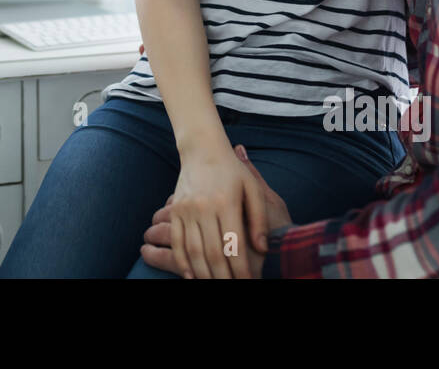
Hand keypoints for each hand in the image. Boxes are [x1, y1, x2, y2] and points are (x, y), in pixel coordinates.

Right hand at [141, 144, 290, 277]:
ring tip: (213, 285)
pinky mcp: (176, 211)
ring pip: (193, 251)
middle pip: (213, 252)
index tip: (249, 283)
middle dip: (223, 277)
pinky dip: (182, 262)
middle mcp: (204, 207)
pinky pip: (177, 241)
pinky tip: (191, 276)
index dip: (242, 269)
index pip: (234, 245)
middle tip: (232, 289)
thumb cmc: (232, 170)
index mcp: (227, 202)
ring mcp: (187, 209)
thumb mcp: (252, 188)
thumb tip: (262, 248)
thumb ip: (259, 218)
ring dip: (203, 274)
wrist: (201, 149)